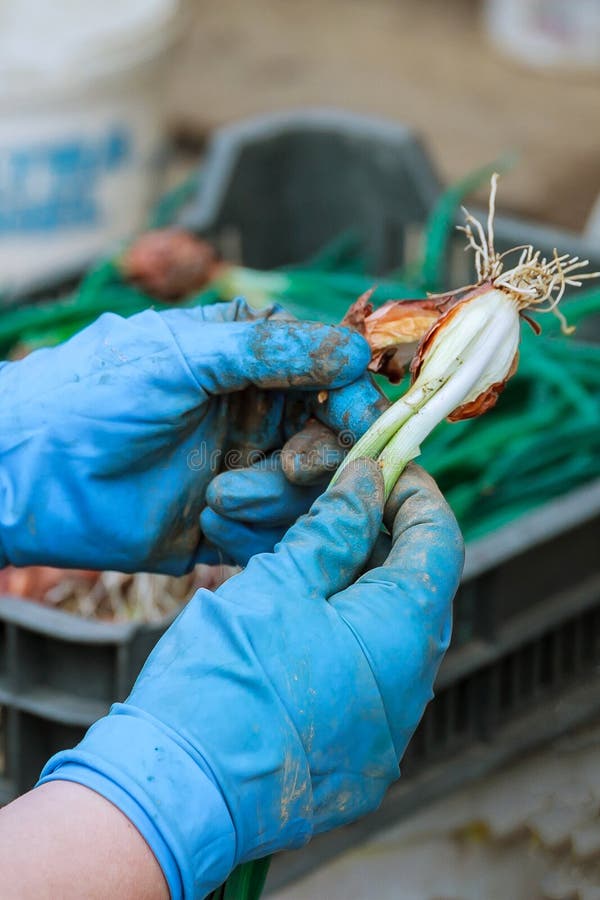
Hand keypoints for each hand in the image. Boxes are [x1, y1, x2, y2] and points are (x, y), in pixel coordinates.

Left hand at [0, 298, 384, 572]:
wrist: (28, 477)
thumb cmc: (95, 399)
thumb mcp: (183, 358)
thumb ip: (269, 351)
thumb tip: (355, 351)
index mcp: (248, 363)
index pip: (330, 376)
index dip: (353, 400)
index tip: (360, 424)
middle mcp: (254, 414)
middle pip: (331, 438)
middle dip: (319, 455)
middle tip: (290, 466)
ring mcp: (243, 469)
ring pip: (309, 491)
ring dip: (275, 497)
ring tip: (219, 496)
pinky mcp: (228, 521)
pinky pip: (276, 532)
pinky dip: (255, 530)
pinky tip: (211, 520)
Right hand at [39, 461, 463, 897]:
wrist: (176, 794)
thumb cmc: (225, 679)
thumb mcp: (278, 584)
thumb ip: (334, 529)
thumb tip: (368, 485)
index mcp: (403, 630)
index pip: (439, 539)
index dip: (413, 493)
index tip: (381, 468)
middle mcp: (411, 684)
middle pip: (405, 583)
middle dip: (363, 536)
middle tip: (314, 509)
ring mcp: (384, 728)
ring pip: (375, 628)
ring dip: (336, 585)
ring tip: (275, 558)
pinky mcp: (353, 756)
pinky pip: (356, 675)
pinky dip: (328, 634)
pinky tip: (278, 614)